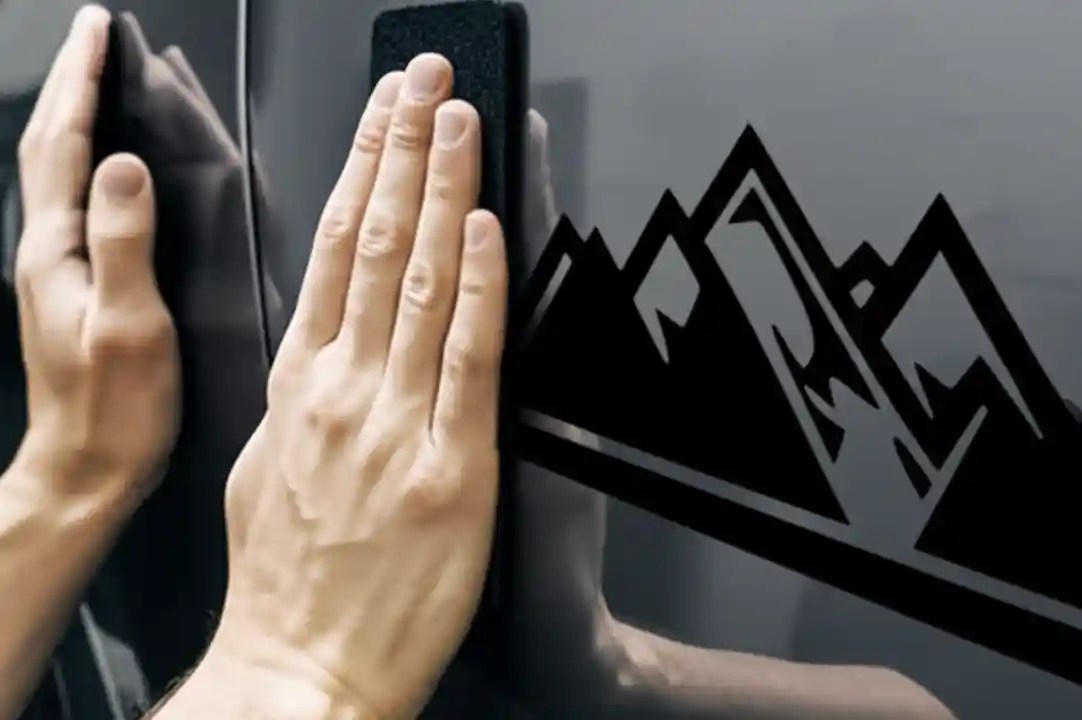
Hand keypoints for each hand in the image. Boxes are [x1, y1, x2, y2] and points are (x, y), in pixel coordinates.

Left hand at [12, 4, 176, 506]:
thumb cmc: (114, 411)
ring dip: (77, 117)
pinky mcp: (74, 289)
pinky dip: (89, 162)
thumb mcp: (128, 324)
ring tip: (102, 80)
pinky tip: (111, 163)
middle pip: (50, 148)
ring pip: (60, 173)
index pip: (63, 145)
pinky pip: (79, 205)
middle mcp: (45, 253)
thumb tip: (124, 164)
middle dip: (73, 85)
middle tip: (98, 37)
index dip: (82, 83)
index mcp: (56, 253)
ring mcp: (56, 271)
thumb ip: (125, 241)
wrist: (86, 470)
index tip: (101, 32)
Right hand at [209, 55, 505, 717]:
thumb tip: (320, 355)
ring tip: (455, 116)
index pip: (330, 252)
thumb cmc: (287, 585)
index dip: (359, 173)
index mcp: (300, 388)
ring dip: (441, 189)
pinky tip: (484, 223)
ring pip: (418, 280)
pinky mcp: (450, 468)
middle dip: (401, 150)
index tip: (381, 116)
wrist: (301, 677)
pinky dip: (476, 285)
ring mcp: (394, 423)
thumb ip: (301, 406)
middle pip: (371, 243)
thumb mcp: (270, 474)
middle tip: (422, 78)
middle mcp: (342, 389)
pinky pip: (467, 358)